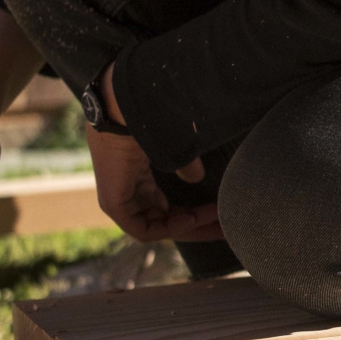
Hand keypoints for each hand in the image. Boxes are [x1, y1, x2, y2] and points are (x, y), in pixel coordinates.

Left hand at [86, 127, 223, 242]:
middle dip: (198, 227)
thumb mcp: (171, 147)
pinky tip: (190, 218)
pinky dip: (169, 228)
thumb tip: (197, 177)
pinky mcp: (114, 205)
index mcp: (137, 179)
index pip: (167, 209)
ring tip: (216, 216)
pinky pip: (143, 229)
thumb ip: (184, 166)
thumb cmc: (146, 118)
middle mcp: (128, 193)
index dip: (195, 216)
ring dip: (188, 226)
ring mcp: (119, 201)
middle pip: (166, 221)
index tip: (221, 213)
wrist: (123, 110)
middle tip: (227, 229)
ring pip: (158, 227)